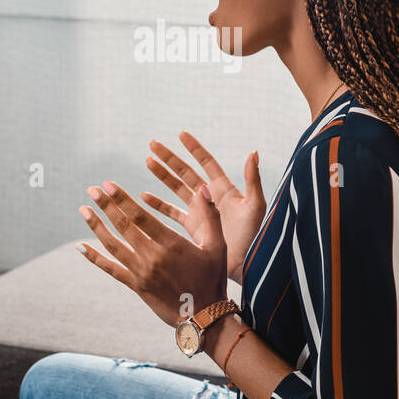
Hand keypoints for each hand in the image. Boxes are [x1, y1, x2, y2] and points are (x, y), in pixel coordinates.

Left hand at [76, 179, 227, 327]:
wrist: (204, 316)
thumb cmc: (213, 278)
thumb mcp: (218, 245)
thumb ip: (210, 215)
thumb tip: (203, 188)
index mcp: (171, 244)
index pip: (140, 216)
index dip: (122, 199)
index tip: (108, 185)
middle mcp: (152, 257)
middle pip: (123, 226)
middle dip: (106, 205)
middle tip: (92, 189)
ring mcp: (141, 272)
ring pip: (113, 245)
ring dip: (96, 226)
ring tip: (84, 209)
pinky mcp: (136, 286)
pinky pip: (111, 269)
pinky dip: (94, 257)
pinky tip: (80, 246)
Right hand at [141, 132, 265, 284]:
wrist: (245, 264)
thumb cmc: (254, 236)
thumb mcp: (255, 206)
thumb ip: (253, 179)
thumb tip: (253, 152)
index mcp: (223, 189)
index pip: (206, 162)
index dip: (194, 148)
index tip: (181, 134)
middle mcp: (209, 197)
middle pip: (185, 171)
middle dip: (170, 158)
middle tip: (152, 144)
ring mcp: (199, 211)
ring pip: (176, 188)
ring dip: (162, 175)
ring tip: (147, 162)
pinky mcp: (193, 226)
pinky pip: (172, 212)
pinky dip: (158, 204)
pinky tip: (143, 196)